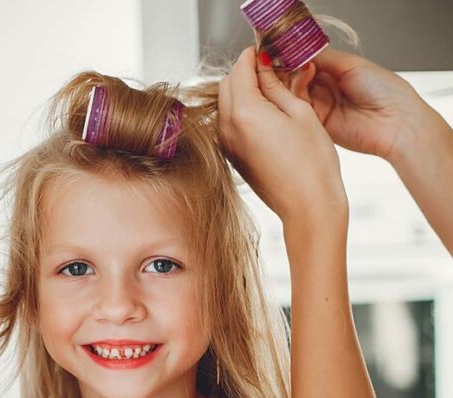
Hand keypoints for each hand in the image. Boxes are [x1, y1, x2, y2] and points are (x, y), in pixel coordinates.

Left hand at [218, 47, 347, 238]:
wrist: (307, 205)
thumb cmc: (311, 162)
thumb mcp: (300, 113)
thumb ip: (276, 87)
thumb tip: (264, 68)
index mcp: (244, 112)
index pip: (239, 70)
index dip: (252, 56)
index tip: (264, 51)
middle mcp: (227, 128)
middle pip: (227, 85)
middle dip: (245, 73)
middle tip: (271, 69)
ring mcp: (226, 144)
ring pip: (225, 105)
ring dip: (243, 93)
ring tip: (272, 92)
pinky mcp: (231, 156)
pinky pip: (229, 124)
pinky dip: (241, 112)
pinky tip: (266, 115)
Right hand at [288, 48, 433, 161]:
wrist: (394, 122)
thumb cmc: (384, 90)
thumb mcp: (352, 64)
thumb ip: (323, 57)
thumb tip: (298, 51)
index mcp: (336, 72)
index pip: (306, 62)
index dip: (297, 56)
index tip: (290, 51)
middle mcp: (325, 89)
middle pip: (296, 77)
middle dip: (292, 68)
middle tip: (294, 63)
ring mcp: (319, 106)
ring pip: (292, 92)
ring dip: (294, 80)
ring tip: (305, 74)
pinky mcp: (315, 123)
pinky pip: (296, 109)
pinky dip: (294, 97)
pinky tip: (301, 87)